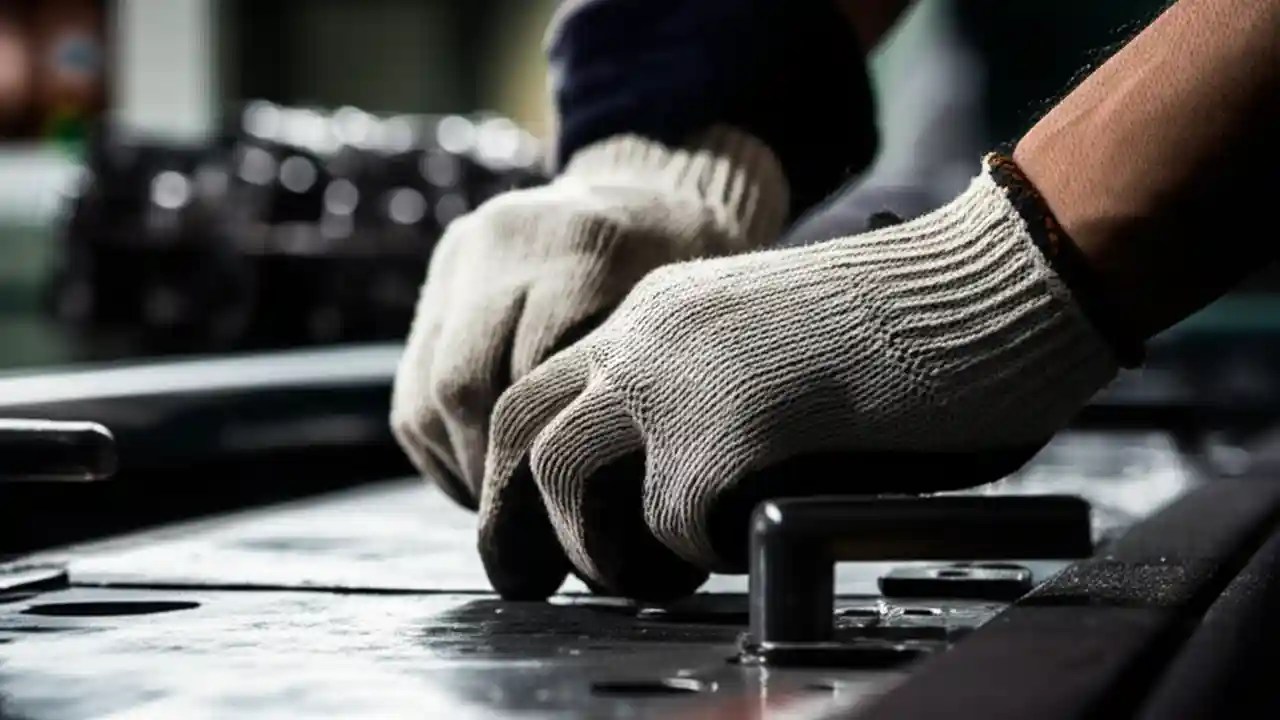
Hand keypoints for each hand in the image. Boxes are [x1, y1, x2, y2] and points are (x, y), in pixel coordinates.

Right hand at [392, 128, 786, 507]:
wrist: (655, 182)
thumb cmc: (693, 265)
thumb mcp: (690, 312)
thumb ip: (645, 382)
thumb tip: (611, 504)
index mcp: (586, 242)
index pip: (531, 375)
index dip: (541, 460)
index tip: (567, 518)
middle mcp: (507, 239)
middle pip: (463, 384)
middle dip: (493, 472)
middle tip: (529, 531)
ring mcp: (464, 252)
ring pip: (425, 392)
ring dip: (460, 467)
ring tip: (508, 510)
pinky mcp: (441, 272)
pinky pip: (412, 386)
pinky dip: (442, 446)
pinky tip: (486, 472)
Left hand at [479, 164, 1118, 600]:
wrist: (993, 285)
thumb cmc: (910, 323)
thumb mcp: (768, 339)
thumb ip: (704, 388)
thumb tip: (659, 480)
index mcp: (660, 312)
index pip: (544, 387)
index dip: (525, 466)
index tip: (541, 525)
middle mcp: (650, 335)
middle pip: (518, 428)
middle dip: (512, 519)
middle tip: (531, 579)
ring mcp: (680, 378)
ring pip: (563, 480)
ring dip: (599, 551)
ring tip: (659, 575)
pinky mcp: (729, 432)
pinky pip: (674, 524)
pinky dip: (702, 552)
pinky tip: (750, 541)